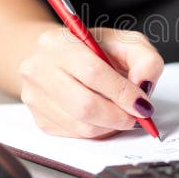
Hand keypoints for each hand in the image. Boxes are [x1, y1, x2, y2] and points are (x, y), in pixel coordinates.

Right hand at [19, 26, 163, 138]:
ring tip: (121, 114)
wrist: (57, 56)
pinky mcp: (38, 118)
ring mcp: (34, 96)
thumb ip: (144, 59)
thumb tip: (144, 86)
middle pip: (84, 105)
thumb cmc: (92, 48)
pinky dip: (97, 131)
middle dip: (118, 116)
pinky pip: (74, 135)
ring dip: (109, 126)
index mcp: (57, 42)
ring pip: (80, 126)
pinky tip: (103, 117)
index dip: (122, 92)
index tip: (142, 104)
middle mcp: (38, 68)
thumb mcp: (125, 42)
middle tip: (136, 116)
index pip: (92, 72)